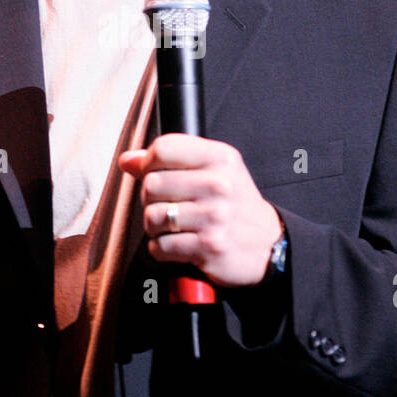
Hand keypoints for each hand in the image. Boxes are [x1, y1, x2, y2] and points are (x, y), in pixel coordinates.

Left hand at [119, 134, 283, 287]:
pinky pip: (159, 246)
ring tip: (174, 226)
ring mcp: (214, 217)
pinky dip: (162, 248)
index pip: (164, 148)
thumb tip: (128, 160)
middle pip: (151, 183)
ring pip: (152, 217)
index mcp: (221, 158)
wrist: (268, 244)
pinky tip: (180, 244)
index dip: (148, 161)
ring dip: (155, 226)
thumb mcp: (214, 171)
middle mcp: (220, 185)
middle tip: (169, 205)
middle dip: (151, 198)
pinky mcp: (208, 246)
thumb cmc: (235, 204)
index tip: (153, 172)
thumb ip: (171, 160)